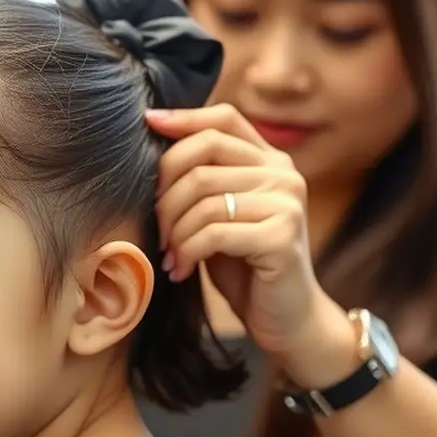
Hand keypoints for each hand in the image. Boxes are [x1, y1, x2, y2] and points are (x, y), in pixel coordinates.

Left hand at [146, 104, 354, 379]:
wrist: (287, 318)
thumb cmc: (246, 266)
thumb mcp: (221, 216)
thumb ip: (203, 183)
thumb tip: (153, 149)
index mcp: (271, 162)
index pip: (224, 120)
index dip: (184, 118)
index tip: (149, 124)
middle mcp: (283, 175)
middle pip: (202, 155)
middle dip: (166, 193)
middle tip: (157, 229)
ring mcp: (286, 203)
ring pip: (203, 197)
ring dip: (174, 231)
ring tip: (171, 255)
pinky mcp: (281, 236)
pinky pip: (213, 232)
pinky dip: (188, 251)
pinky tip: (182, 269)